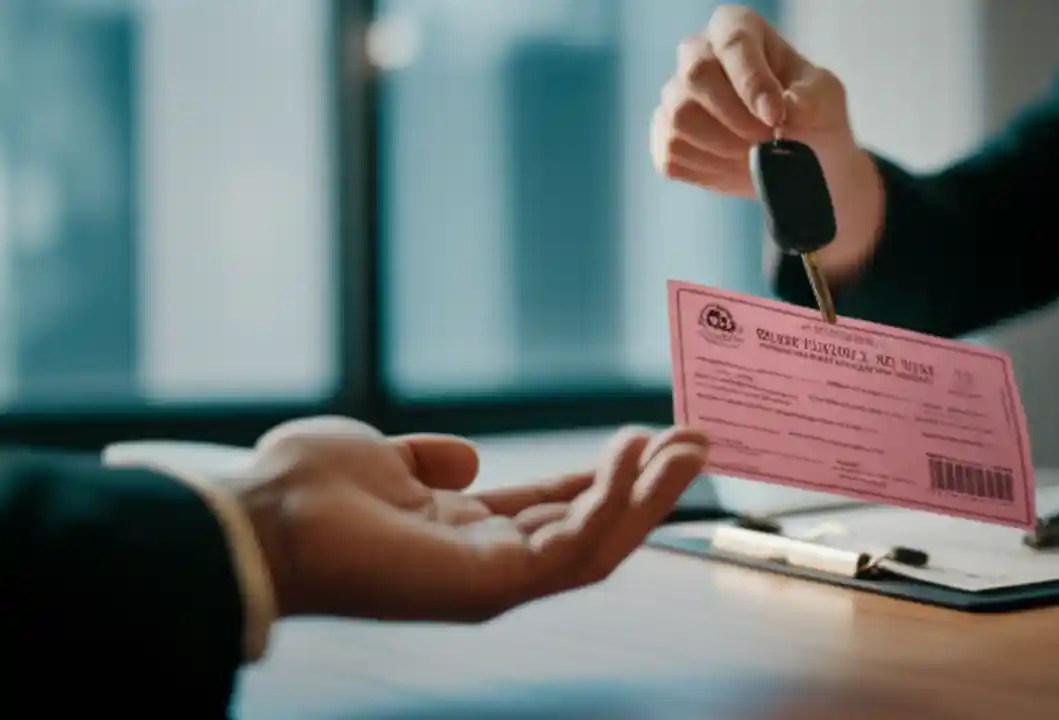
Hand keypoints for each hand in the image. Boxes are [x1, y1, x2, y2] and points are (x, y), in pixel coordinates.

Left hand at [225, 416, 708, 621]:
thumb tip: (467, 457)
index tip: (655, 437)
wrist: (259, 517)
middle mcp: (487, 563)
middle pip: (594, 529)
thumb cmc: (302, 490)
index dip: (610, 476)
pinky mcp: (490, 585)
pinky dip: (611, 502)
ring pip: (599, 544)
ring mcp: (492, 580)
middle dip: (650, 486)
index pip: (558, 508)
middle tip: (699, 440)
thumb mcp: (380, 457)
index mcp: (465, 534)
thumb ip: (429, 459)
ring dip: (650, 495)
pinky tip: (635, 456)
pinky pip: (573, 546)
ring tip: (690, 446)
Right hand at [649, 4, 883, 285]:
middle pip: (696, 75)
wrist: (799, 159)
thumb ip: (809, 98)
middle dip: (735, 118)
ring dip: (723, 148)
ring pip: (679, 118)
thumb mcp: (825, 99)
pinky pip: (672, 153)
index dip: (752, 83)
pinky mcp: (665, 136)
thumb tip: (786, 108)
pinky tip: (733, 167)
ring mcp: (676, 96)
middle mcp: (698, 54)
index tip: (775, 117)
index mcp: (737, 29)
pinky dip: (707, 169)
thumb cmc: (811, 115)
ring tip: (755, 157)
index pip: (734, 43)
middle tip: (767, 142)